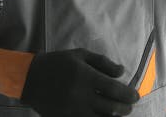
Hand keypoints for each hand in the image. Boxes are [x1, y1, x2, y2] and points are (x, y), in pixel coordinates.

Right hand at [19, 48, 139, 116]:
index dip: (128, 94)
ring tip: (119, 114)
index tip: (135, 95)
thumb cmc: (57, 63)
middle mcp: (81, 95)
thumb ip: (102, 62)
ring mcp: (73, 110)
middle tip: (129, 106)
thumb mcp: (80, 55)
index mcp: (85, 77)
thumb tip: (122, 71)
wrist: (30, 78)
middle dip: (125, 108)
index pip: (114, 89)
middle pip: (111, 108)